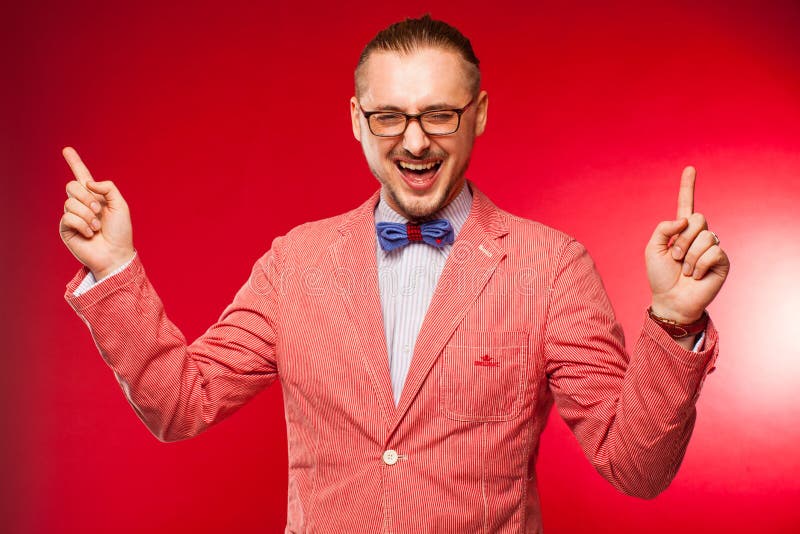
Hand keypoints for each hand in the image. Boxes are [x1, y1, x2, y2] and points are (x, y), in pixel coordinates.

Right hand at [59, 147, 134, 279]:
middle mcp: (81, 204)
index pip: (82, 176)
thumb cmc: (120, 232)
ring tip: (97, 227)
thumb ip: (108, 188)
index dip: (75, 163)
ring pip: (71, 202)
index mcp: (95, 197)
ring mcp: (72, 216)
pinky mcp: (65, 228)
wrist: (115, 254)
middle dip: (87, 198)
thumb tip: (89, 182)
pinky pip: (68, 217)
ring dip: (88, 215)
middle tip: (99, 211)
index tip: (67, 149)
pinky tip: (90, 234)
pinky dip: (83, 224)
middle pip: (72, 186)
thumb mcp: (120, 206)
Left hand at [645, 166, 729, 323]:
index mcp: (680, 230)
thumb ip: (663, 228)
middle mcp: (698, 235)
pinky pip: (713, 252)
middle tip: (676, 257)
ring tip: (685, 270)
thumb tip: (685, 219)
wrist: (670, 300)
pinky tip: (696, 276)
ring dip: (690, 256)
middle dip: (683, 239)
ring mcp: (711, 247)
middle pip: (698, 219)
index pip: (686, 203)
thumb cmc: (659, 276)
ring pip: (706, 236)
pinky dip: (699, 265)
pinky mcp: (721, 261)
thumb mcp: (652, 249)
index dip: (688, 186)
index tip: (690, 168)